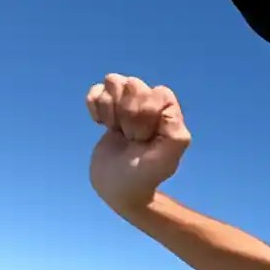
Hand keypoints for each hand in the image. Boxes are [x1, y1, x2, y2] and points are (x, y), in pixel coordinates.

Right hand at [86, 74, 191, 210]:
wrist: (119, 188)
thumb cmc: (145, 176)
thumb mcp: (166, 160)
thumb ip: (175, 135)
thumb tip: (169, 110)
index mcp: (169, 113)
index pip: (157, 92)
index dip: (146, 113)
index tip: (143, 138)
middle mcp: (150, 104)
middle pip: (134, 85)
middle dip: (128, 114)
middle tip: (132, 138)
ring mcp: (127, 103)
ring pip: (114, 81)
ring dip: (110, 109)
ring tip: (118, 131)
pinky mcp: (107, 108)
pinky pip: (97, 89)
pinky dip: (95, 106)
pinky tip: (101, 125)